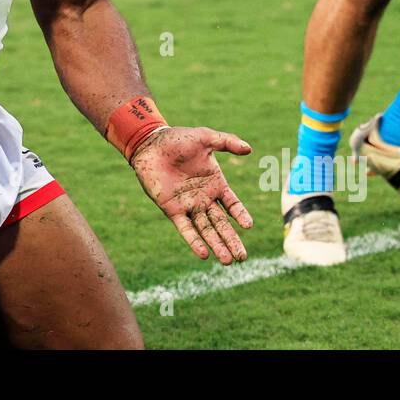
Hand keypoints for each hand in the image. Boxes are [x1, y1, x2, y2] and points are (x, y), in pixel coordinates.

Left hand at [130, 126, 253, 264]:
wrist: (150, 143)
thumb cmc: (178, 139)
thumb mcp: (206, 137)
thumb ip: (227, 142)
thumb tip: (249, 149)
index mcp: (215, 184)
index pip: (233, 205)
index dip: (241, 215)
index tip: (249, 226)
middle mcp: (204, 198)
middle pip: (222, 224)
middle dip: (232, 241)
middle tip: (242, 258)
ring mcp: (189, 205)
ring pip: (206, 230)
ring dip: (216, 245)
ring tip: (228, 261)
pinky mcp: (172, 209)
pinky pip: (185, 228)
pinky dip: (194, 241)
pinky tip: (203, 254)